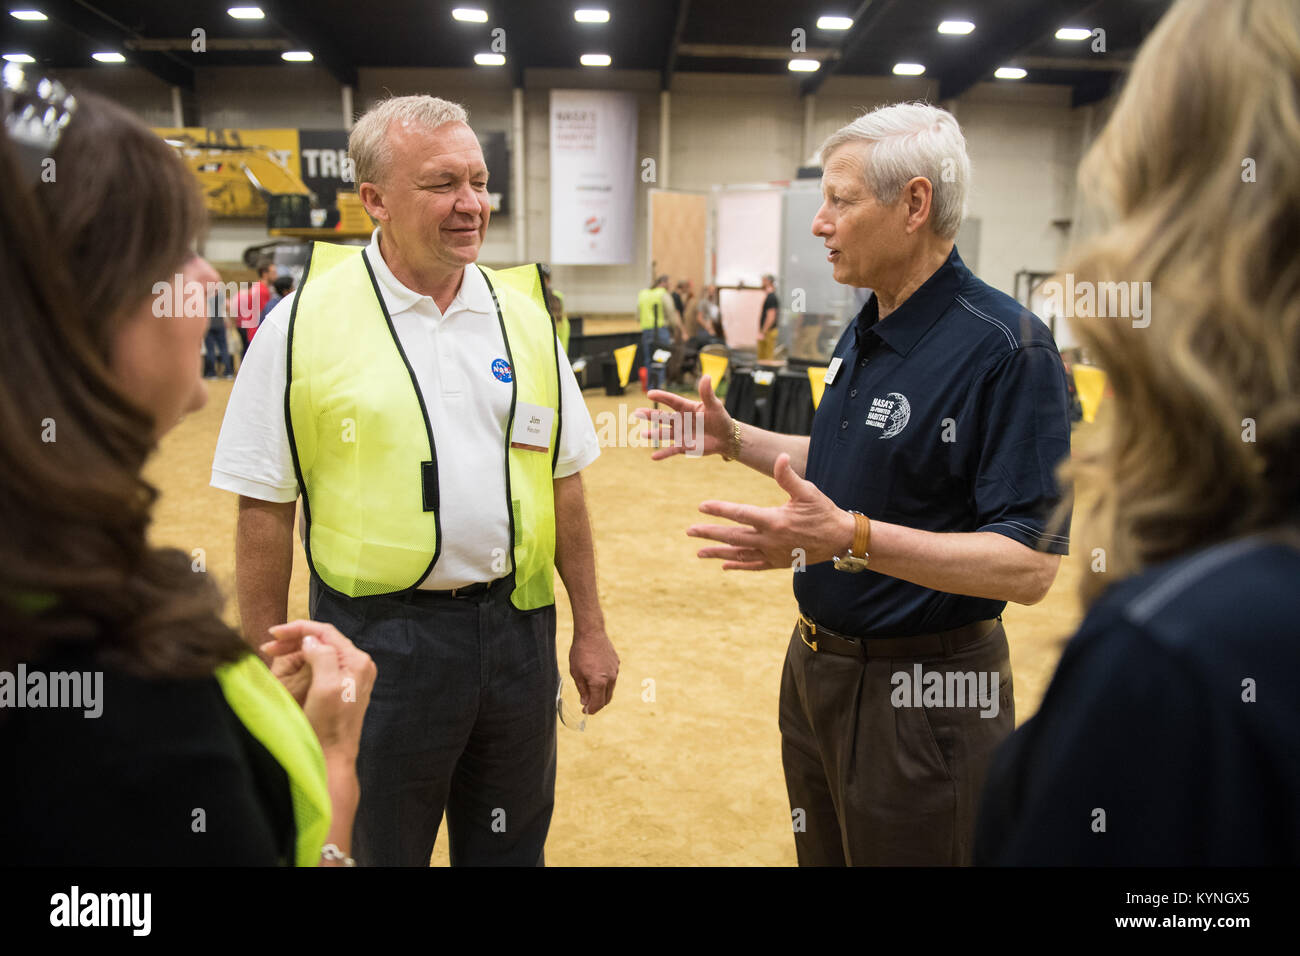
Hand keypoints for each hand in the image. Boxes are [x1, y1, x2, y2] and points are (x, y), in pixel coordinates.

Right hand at [260, 620, 375, 757]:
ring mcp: (351, 677)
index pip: (326, 632)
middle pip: (323, 640)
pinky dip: (302, 661)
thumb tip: (311, 639)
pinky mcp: (342, 687)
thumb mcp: (326, 687)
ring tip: (271, 652)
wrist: (333, 757)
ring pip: (320, 651)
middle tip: (268, 644)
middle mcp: (358, 666)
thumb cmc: (329, 726)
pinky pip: (321, 664)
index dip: (298, 628)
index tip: (274, 633)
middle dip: (294, 639)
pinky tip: (287, 663)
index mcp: (357, 662)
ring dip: (296, 649)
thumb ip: (322, 656)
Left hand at [569, 630, 618, 714]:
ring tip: (591, 690)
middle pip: (606, 699)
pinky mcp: (616, 663)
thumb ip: (582, 689)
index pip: (598, 704)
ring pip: (610, 688)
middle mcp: (610, 678)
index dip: (591, 710)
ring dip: (602, 693)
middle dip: (598, 704)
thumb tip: (585, 702)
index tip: (585, 712)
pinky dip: (605, 681)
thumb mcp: (576, 672)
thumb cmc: (580, 652)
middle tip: (588, 705)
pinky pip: (612, 677)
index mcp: (599, 682)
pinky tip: (596, 675)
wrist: (591, 632)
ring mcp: (615, 670)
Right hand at [634, 374, 730, 459]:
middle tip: (637, 412)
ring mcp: (681, 433)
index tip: (650, 394)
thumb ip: (707, 393)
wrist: (725, 437)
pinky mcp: (684, 446)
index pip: (672, 401)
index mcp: (686, 408)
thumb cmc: (720, 418)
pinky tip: (653, 457)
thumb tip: (706, 376)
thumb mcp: (714, 405)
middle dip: (650, 415)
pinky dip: (663, 454)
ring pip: (664, 433)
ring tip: (643, 434)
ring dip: (654, 434)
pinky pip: (672, 450)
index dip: (661, 397)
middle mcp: (680, 420)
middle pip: (663, 417)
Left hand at [687, 453, 854, 569]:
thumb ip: (789, 476)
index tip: (702, 506)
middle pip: (733, 537)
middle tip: (690, 531)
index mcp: (775, 520)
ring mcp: (773, 554)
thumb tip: (780, 457)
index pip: (741, 514)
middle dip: (710, 533)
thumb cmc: (824, 511)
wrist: (840, 539)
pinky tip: (723, 565)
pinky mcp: (778, 563)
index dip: (720, 509)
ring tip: (699, 551)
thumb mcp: (807, 492)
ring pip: (740, 554)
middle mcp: (770, 540)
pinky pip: (753, 566)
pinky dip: (738, 566)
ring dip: (718, 552)